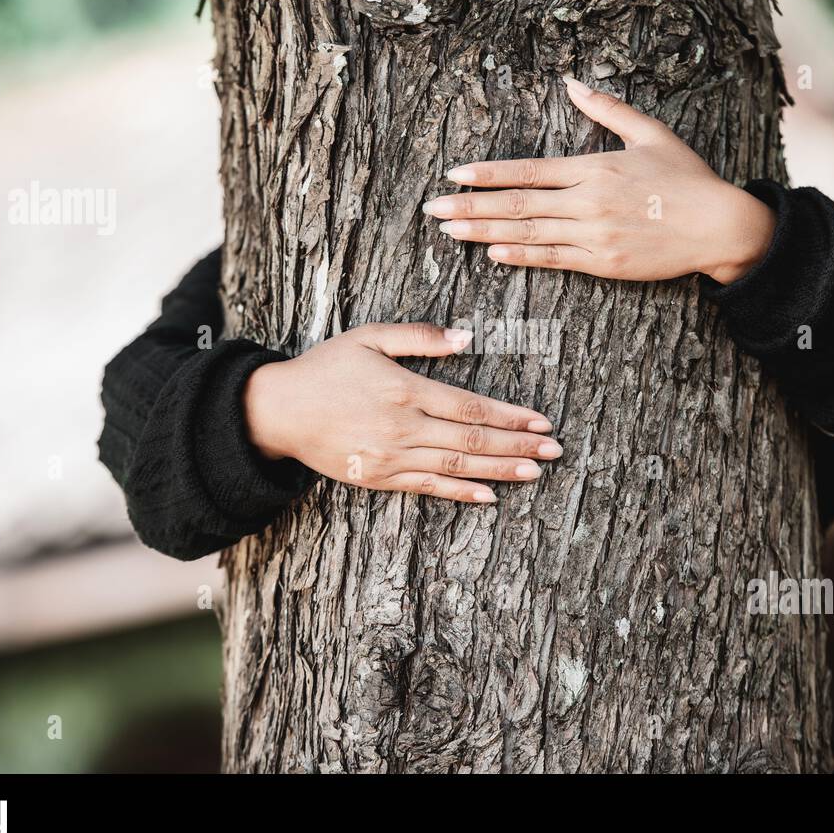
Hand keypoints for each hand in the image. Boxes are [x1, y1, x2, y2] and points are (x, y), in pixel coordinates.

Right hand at [244, 323, 561, 503]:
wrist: (278, 411)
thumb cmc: (326, 368)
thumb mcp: (370, 337)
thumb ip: (420, 337)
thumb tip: (467, 338)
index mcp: (406, 389)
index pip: (471, 406)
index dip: (510, 416)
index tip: (541, 421)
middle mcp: (403, 427)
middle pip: (472, 439)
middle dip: (518, 446)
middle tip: (554, 450)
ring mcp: (391, 457)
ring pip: (457, 466)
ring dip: (500, 470)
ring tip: (535, 472)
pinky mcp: (379, 478)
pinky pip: (429, 487)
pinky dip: (461, 491)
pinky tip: (490, 495)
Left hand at [423, 76, 774, 284]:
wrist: (721, 226)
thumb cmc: (688, 179)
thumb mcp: (650, 133)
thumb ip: (607, 108)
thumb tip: (572, 81)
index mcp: (594, 167)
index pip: (528, 170)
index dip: (487, 173)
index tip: (454, 175)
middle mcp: (588, 201)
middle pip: (517, 204)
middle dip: (469, 207)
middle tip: (432, 211)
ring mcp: (594, 235)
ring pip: (528, 233)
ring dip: (484, 232)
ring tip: (450, 232)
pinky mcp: (604, 263)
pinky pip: (555, 259)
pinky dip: (523, 256)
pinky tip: (493, 253)